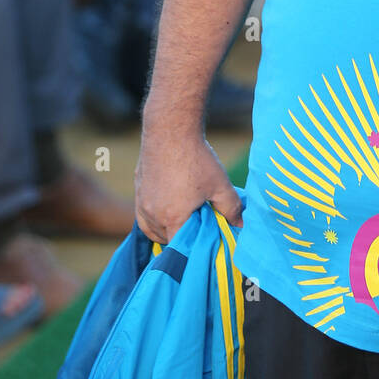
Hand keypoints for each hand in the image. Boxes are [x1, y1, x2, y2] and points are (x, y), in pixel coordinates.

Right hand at [135, 126, 243, 244]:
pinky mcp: (138, 188)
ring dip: (165, 229)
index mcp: (173, 218)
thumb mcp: (220, 185)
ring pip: (151, 228)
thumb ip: (231, 209)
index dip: (191, 248)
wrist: (170, 130)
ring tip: (183, 219)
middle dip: (179, 238)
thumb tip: (240, 225)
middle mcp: (153, 214)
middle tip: (197, 228)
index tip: (202, 243)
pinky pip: (143, 213)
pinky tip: (168, 205)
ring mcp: (142, 202)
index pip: (178, 248)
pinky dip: (154, 216)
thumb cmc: (196, 159)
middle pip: (164, 239)